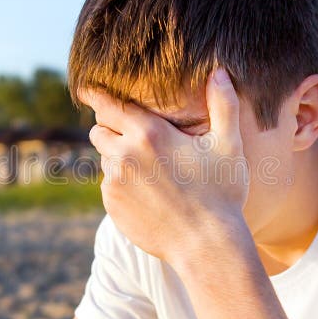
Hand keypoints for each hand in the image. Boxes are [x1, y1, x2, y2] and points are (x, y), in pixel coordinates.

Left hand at [77, 67, 249, 265]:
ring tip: (151, 171)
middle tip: (136, 137)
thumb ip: (223, 104)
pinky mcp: (112, 206)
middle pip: (98, 130)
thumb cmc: (221, 193)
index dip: (97, 95)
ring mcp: (114, 183)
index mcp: (148, 133)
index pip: (106, 103)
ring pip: (105, 160)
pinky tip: (149, 195)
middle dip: (111, 129)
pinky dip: (122, 186)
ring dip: (119, 159)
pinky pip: (109, 187)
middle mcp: (124, 155)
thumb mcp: (228, 145)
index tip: (89, 89)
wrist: (207, 246)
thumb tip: (218, 72)